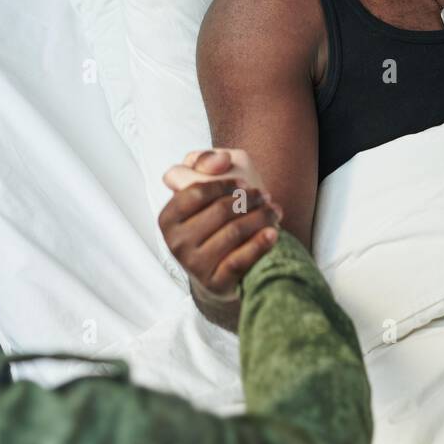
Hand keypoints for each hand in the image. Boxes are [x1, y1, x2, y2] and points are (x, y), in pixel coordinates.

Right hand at [159, 148, 282, 298]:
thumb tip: (222, 159)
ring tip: (275, 212)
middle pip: (220, 211)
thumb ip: (205, 160)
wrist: (222, 267)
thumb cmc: (215, 219)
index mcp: (168, 218)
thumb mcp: (206, 183)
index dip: (224, 184)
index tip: (245, 183)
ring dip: (261, 218)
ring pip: (234, 232)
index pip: (196, 191)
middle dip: (249, 200)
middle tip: (266, 197)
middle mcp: (175, 243)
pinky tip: (273, 233)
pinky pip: (240, 260)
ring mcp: (193, 266)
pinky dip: (260, 244)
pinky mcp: (214, 283)